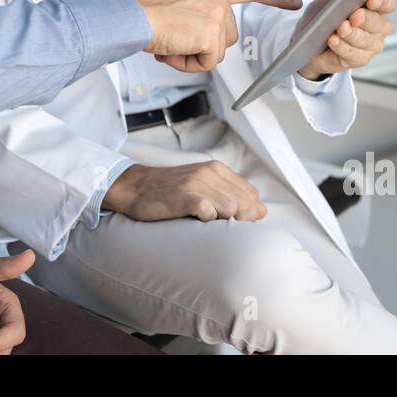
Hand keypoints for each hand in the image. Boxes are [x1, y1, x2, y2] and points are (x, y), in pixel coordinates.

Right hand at [102, 161, 266, 221]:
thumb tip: (262, 211)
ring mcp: (197, 184)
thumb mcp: (202, 187)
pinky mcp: (185, 196)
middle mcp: (209, 173)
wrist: (133, 188)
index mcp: (216, 169)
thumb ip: (231, 195)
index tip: (232, 222)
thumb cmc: (167, 192)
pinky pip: (209, 212)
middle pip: (244, 203)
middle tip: (217, 226)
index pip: (250, 194)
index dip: (247, 212)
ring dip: (222, 222)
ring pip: (231, 209)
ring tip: (205, 224)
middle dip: (238, 220)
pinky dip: (207, 221)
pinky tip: (195, 221)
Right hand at [128, 0, 301, 73]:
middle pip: (226, 36)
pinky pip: (206, 63)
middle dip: (201, 44)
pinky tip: (171, 50)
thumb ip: (198, 11)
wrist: (130, 14)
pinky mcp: (211, 35)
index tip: (294, 2)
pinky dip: (186, 64)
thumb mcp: (179, 0)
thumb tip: (200, 38)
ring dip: (191, 55)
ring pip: (215, 52)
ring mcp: (217, 15)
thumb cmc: (144, 9)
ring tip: (170, 42)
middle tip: (174, 37)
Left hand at [297, 0, 396, 79]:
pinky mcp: (360, 59)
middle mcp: (380, 27)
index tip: (371, 0)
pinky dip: (341, 46)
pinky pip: (352, 54)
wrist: (312, 39)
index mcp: (377, 7)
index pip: (388, 2)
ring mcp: (372, 45)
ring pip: (364, 40)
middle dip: (365, 19)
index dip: (382, 1)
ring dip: (351, 34)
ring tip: (341, 29)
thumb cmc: (326, 15)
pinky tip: (333, 40)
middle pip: (378, 22)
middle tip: (354, 17)